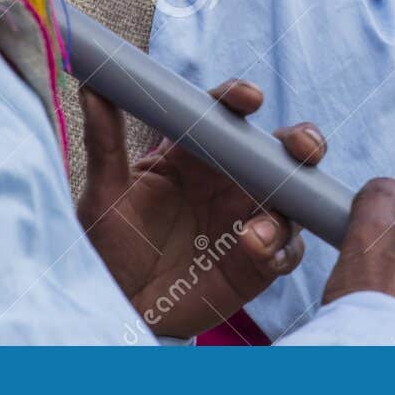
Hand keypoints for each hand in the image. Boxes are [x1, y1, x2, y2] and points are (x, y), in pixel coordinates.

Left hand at [76, 79, 324, 337]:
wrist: (122, 308)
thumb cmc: (112, 246)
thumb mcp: (104, 195)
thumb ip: (104, 142)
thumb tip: (93, 86)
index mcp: (195, 153)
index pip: (224, 113)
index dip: (239, 98)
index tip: (247, 98)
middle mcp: (231, 179)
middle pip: (277, 147)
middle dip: (299, 140)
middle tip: (300, 147)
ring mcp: (251, 218)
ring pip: (295, 195)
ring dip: (295, 201)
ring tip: (258, 228)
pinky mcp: (262, 260)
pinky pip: (288, 249)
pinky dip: (281, 248)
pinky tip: (257, 250)